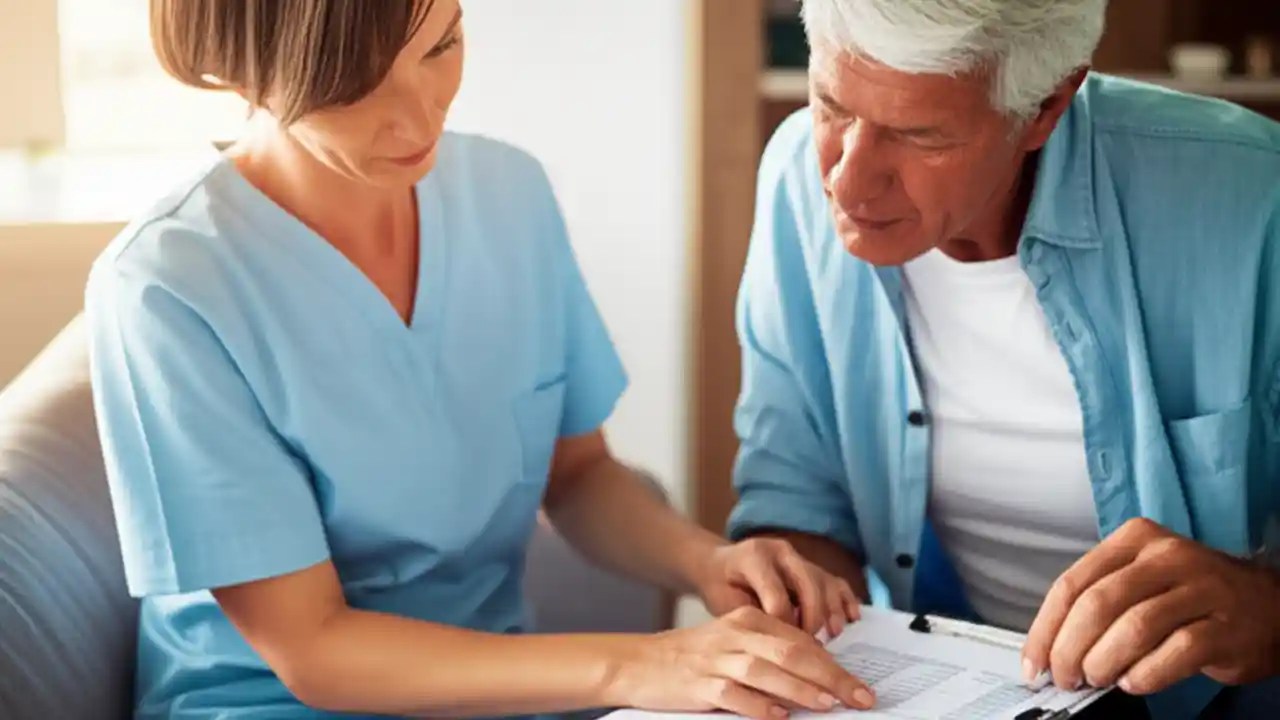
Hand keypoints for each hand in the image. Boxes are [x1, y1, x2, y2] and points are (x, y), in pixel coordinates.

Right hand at [611, 606, 874, 718]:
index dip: (835, 664)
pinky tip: (779, 716)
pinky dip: (758, 705)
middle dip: (831, 676)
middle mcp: (734, 635)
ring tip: (828, 705)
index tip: (861, 687)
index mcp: (747, 621)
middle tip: (860, 698)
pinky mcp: (699, 684)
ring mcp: (716, 659)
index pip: (801, 640)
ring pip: (766, 671)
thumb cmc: (694, 658)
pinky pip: (733, 694)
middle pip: (791, 652)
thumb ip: (770, 654)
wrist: (639, 663)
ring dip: (800, 689)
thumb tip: (818, 679)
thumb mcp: (733, 644)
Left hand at [694, 538, 861, 637]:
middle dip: (812, 619)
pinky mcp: (810, 565)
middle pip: (808, 584)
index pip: (777, 595)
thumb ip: (752, 619)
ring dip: (831, 611)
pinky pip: (834, 580)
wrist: (718, 565)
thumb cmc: (721, 588)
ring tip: (833, 634)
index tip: (783, 648)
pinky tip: (852, 619)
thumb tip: (781, 644)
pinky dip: (845, 600)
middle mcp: (780, 551)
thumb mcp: (726, 604)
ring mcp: (798, 556)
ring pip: (824, 581)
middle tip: (811, 646)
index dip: (782, 625)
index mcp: (755, 557)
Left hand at [1023, 518, 1279, 694]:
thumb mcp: (1141, 579)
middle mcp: (1167, 556)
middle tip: (1064, 677)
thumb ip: (1098, 601)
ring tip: (1097, 679)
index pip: (1073, 583)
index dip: (1046, 628)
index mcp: (1134, 540)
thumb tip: (1050, 647)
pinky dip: (1146, 673)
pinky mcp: (1226, 626)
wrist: (1266, 605)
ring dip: (1105, 662)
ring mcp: (1201, 588)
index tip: (1033, 662)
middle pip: (1098, 604)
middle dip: (1070, 649)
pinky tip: (1134, 682)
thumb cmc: (1191, 595)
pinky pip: (1177, 652)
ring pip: (1134, 627)